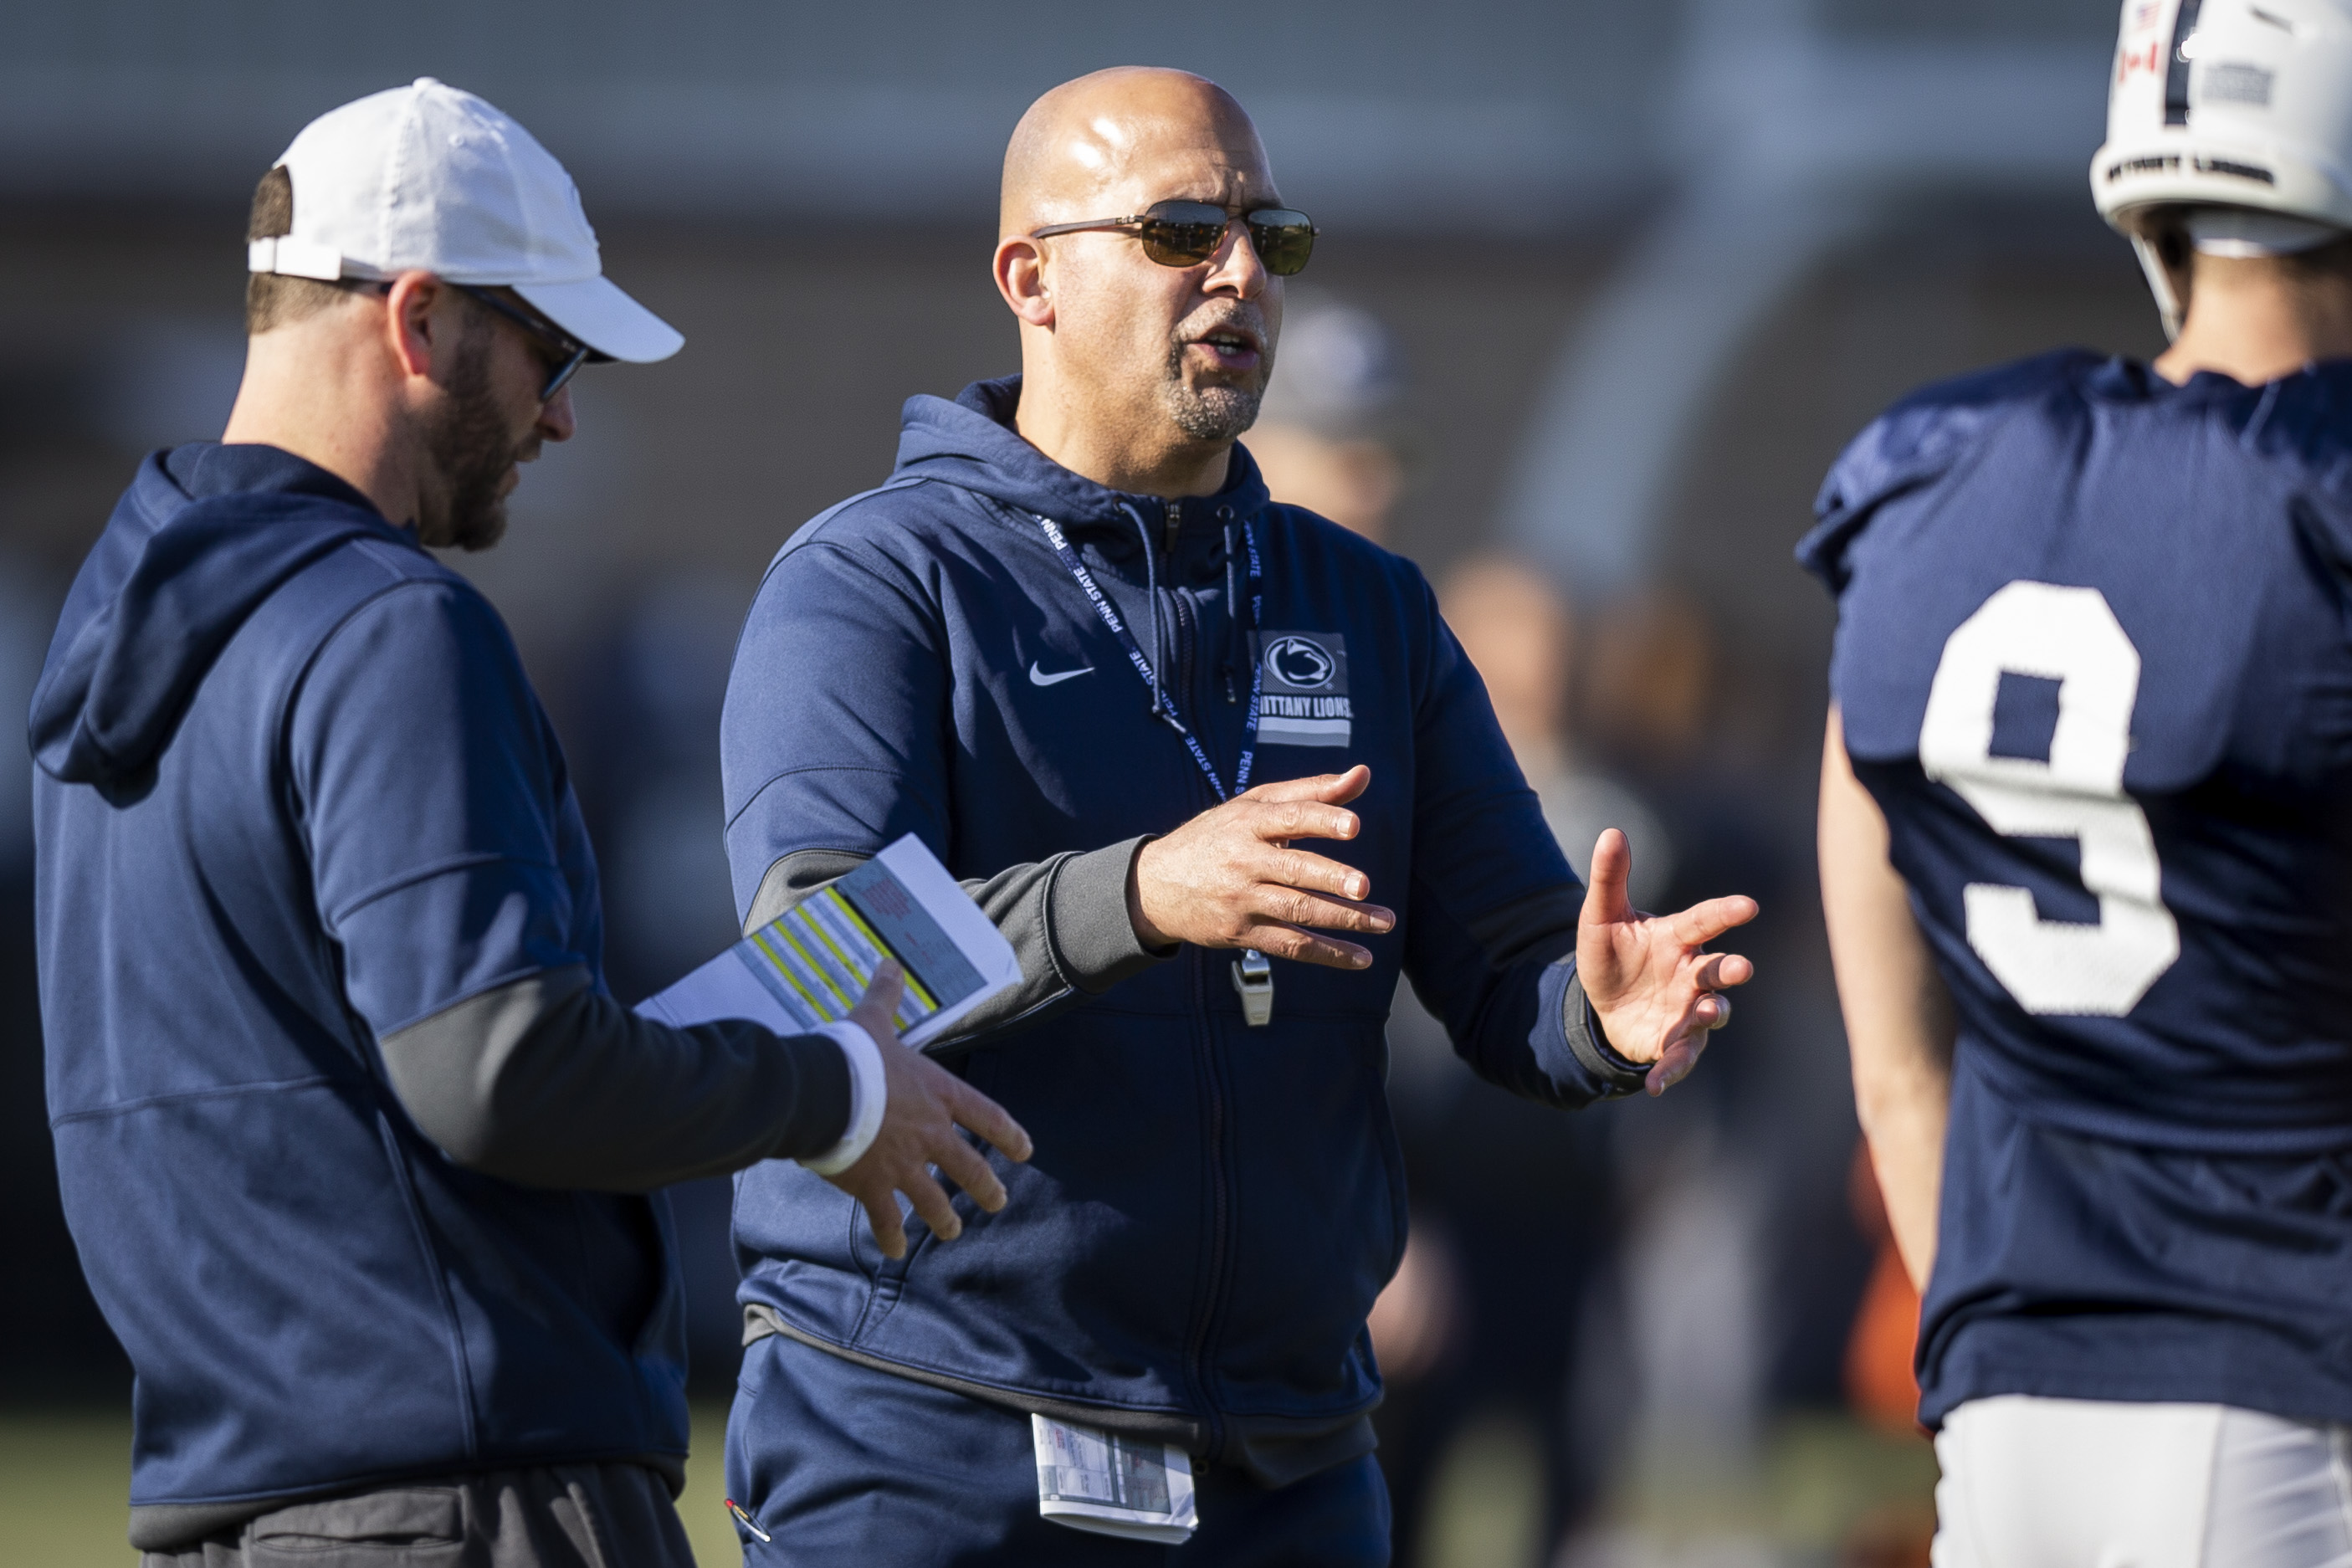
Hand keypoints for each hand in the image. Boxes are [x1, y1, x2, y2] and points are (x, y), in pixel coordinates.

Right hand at [823, 963, 1033, 1259]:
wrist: (824, 1092)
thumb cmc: (853, 1055)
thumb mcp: (875, 1020)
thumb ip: (887, 995)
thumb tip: (890, 962)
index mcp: (939, 1095)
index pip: (985, 1116)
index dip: (1008, 1135)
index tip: (1024, 1152)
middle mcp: (931, 1134)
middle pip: (968, 1167)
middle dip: (985, 1187)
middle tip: (997, 1202)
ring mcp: (905, 1165)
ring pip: (934, 1201)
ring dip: (944, 1218)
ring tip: (951, 1232)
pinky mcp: (874, 1187)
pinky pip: (886, 1219)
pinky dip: (890, 1237)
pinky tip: (894, 1252)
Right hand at [1128, 765, 1395, 968]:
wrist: (1154, 885)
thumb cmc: (1217, 836)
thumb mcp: (1253, 805)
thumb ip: (1311, 792)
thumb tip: (1364, 774)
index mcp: (1247, 822)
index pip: (1288, 818)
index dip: (1321, 820)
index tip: (1353, 825)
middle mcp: (1243, 860)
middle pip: (1292, 870)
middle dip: (1329, 878)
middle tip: (1364, 886)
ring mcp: (1241, 900)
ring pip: (1296, 911)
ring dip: (1343, 920)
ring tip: (1383, 923)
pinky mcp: (1241, 933)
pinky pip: (1290, 946)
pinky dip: (1327, 953)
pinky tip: (1361, 958)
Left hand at [1577, 829, 1757, 1096]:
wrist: (1600, 1002)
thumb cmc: (1612, 953)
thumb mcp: (1601, 916)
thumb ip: (1609, 878)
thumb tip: (1611, 832)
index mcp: (1678, 937)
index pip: (1705, 920)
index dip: (1726, 912)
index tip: (1748, 906)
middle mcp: (1692, 973)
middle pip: (1718, 970)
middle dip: (1730, 969)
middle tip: (1741, 967)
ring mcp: (1688, 1009)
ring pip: (1710, 1013)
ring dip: (1711, 1014)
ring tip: (1707, 1013)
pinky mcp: (1674, 1042)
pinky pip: (1679, 1057)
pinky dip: (1670, 1070)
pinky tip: (1654, 1084)